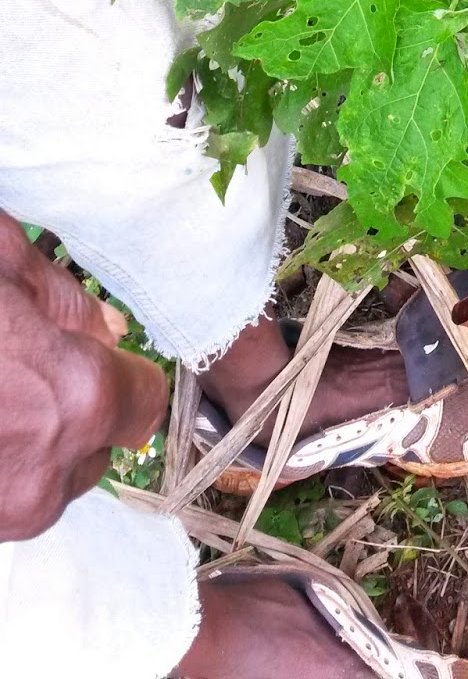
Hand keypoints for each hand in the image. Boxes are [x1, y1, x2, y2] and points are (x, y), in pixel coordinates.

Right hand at [0, 212, 168, 541]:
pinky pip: (5, 494)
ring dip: (32, 440)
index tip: (95, 351)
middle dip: (73, 406)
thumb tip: (107, 328)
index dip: (124, 370)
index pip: (149, 402)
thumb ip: (70, 301)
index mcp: (80, 398)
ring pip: (47, 477)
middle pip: (97, 444)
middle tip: (24, 363)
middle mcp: (49, 474)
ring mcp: (3, 512)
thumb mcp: (4, 258)